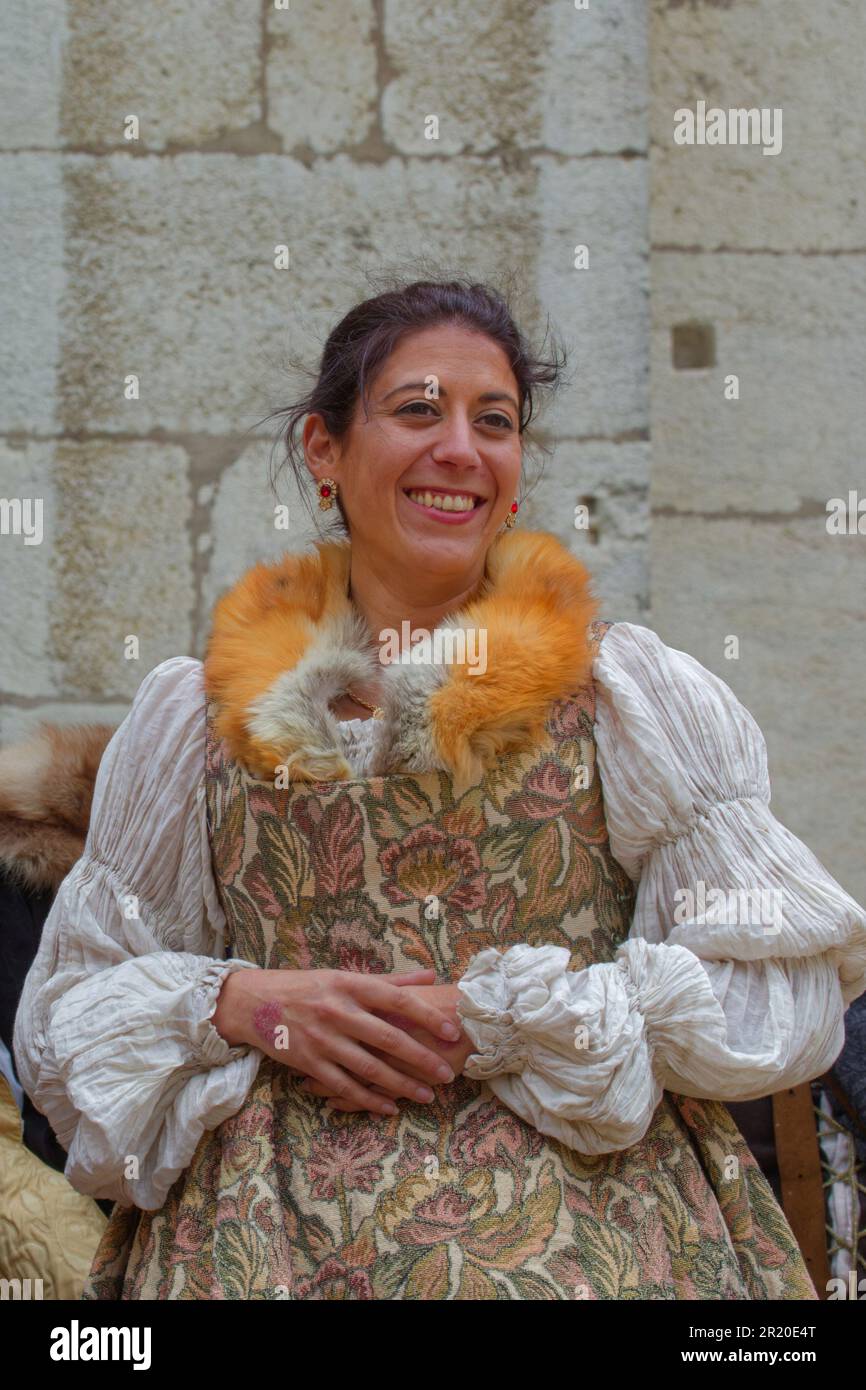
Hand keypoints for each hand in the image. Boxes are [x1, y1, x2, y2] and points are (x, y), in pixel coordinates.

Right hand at [301, 982, 476, 1112]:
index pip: (398, 1000)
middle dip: (421, 1058)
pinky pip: (344, 1086)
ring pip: (369, 1067)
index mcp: (351, 985)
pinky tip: (390, 1107)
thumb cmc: (309, 987)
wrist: (256, 1002)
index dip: (428, 1015)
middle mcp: (338, 1011)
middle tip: (446, 1072)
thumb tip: (430, 976)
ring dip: (401, 1084)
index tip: (452, 1030)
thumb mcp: (346, 977)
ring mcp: (323, 1039)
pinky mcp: (309, 1063)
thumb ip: (390, 981)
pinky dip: (369, 1099)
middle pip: (388, 1038)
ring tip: (427, 1095)